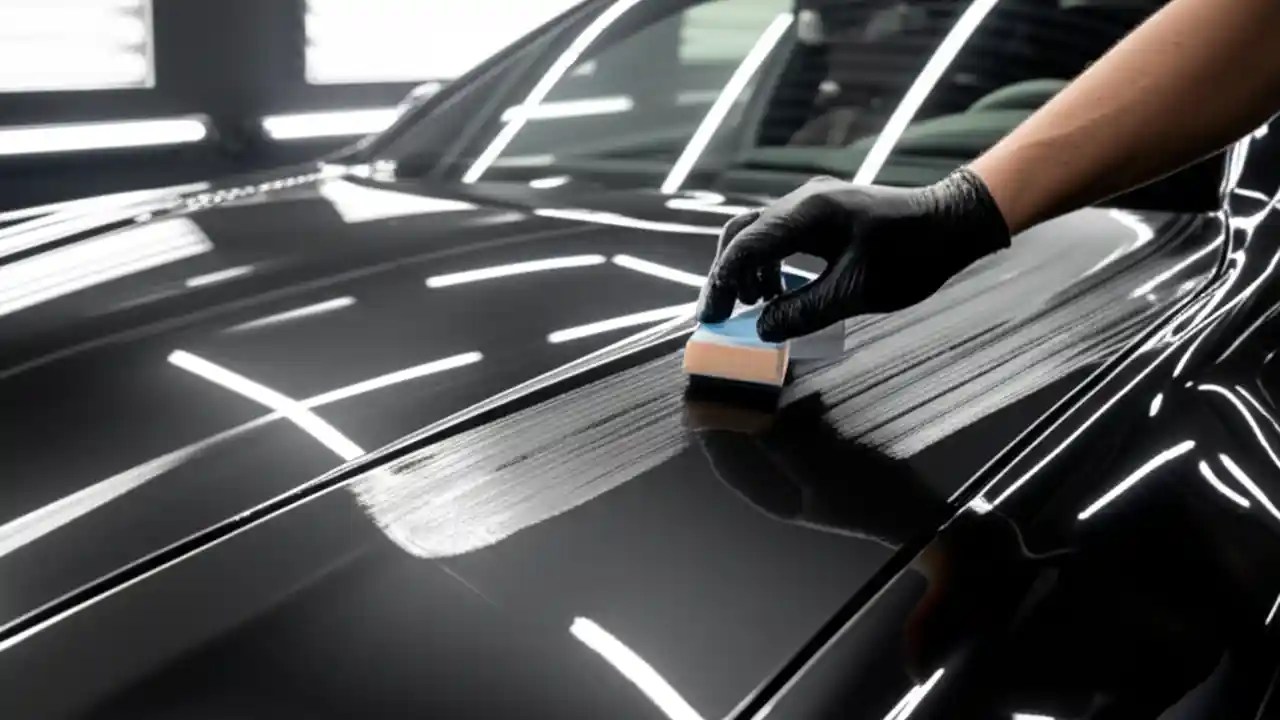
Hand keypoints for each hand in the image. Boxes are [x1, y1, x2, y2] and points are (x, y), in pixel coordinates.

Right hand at [697, 168, 1009, 340]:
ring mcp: (812, 203)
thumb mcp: (856, 292)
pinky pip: (780, 234)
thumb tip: (763, 329)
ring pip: (758, 232)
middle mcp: (803, 200)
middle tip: (721, 313)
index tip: (711, 317)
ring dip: (748, 269)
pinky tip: (779, 289)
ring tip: (755, 305)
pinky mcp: (823, 212)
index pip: (744, 246)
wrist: (953, 222)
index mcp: (807, 214)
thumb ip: (805, 311)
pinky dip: (769, 262)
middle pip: (741, 232)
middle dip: (726, 274)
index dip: (722, 284)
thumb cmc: (912, 255)